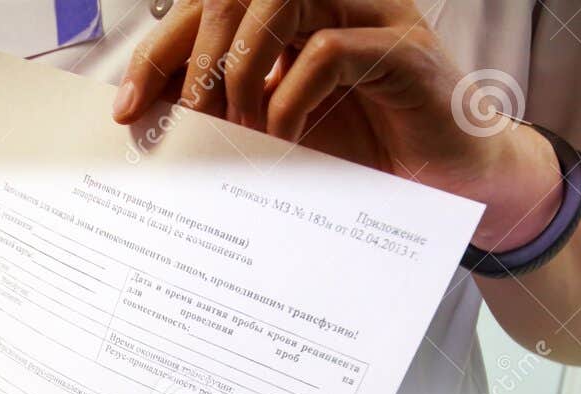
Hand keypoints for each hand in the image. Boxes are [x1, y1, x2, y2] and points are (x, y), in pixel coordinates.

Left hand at [113, 0, 561, 250]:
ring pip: (281, 0)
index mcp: (295, 19)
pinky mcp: (405, 52)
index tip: (125, 110)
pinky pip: (330, 50)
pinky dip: (291, 97)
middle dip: (194, 56)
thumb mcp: (281, 138)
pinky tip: (283, 140)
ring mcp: (372, 19)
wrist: (455, 188)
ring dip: (241, 66)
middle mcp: (332, 3)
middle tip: (184, 122)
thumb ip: (229, 120)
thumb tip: (150, 127)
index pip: (209, 7)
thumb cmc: (369, 160)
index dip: (159, 53)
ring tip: (236, 128)